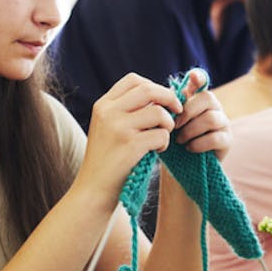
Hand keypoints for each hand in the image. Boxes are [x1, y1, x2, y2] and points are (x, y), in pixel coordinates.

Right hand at [76, 73, 182, 204]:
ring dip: (168, 125)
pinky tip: (156, 152)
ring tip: (162, 138)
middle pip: (149, 90)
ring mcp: (118, 127)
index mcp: (103, 105)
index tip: (164, 101)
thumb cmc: (109, 160)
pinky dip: (165, 143)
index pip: (134, 80)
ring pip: (159, 113)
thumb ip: (128, 111)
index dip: (155, 87)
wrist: (93, 190)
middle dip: (170, 99)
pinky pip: (161, 135)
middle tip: (178, 112)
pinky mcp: (129, 145)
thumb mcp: (110, 128)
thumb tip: (164, 97)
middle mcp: (108, 112)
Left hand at [173, 69, 231, 161]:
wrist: (181, 166)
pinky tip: (189, 148)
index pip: (202, 81)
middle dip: (188, 112)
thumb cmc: (174, 141)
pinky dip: (199, 144)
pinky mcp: (227, 140)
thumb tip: (165, 95)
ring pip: (211, 119)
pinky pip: (215, 138)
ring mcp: (224, 123)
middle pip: (207, 98)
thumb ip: (169, 108)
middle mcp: (215, 107)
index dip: (199, 77)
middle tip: (174, 126)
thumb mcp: (168, 123)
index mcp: (199, 99)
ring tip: (180, 140)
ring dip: (191, 130)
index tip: (193, 77)